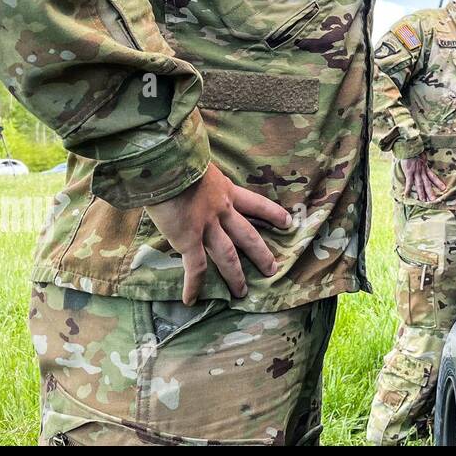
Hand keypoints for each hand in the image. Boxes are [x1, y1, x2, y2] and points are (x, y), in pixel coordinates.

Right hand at [145, 161, 291, 304]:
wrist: (167, 163)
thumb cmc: (176, 156)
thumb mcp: (196, 161)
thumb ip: (197, 171)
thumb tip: (186, 166)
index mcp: (225, 189)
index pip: (255, 203)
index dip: (271, 213)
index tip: (288, 221)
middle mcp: (221, 210)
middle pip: (248, 235)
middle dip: (261, 253)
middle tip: (273, 268)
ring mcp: (207, 226)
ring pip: (228, 256)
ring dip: (235, 276)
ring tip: (242, 292)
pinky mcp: (189, 239)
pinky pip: (195, 267)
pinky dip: (194, 285)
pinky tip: (190, 300)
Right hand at [400, 154, 446, 202]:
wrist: (410, 146)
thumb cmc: (414, 150)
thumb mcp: (421, 156)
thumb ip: (422, 161)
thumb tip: (423, 161)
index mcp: (425, 167)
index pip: (433, 177)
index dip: (438, 183)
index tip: (444, 188)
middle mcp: (422, 171)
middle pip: (427, 183)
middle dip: (430, 192)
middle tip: (434, 200)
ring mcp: (416, 172)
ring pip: (420, 184)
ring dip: (422, 193)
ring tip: (424, 201)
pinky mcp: (409, 172)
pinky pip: (409, 182)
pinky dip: (408, 189)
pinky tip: (407, 195)